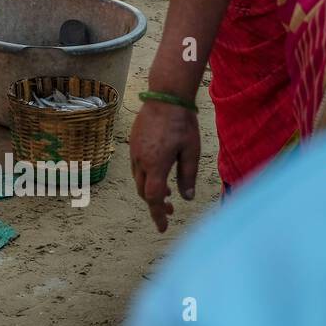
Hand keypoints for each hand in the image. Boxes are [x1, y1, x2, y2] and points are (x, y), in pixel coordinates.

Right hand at [129, 99, 200, 231]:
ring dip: (151, 190)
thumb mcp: (191, 152)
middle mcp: (141, 160)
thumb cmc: (182, 123)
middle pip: (144, 192)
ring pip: (139, 180)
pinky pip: (137, 167)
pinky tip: (160, 173)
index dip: (158, 215)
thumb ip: (188, 177)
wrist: (165, 97)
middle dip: (156, 205)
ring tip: (169, 193)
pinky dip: (147, 177)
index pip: (154, 198)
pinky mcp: (133, 143)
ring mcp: (134, 151)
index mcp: (156, 165)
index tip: (163, 228)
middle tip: (172, 210)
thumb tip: (187, 198)